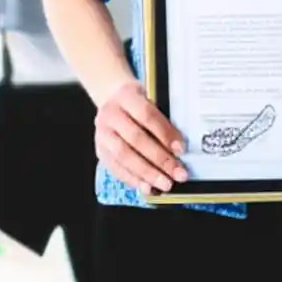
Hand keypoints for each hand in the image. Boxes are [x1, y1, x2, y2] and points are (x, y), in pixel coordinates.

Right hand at [94, 80, 187, 194]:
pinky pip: (116, 168)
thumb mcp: (150, 99)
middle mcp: (110, 114)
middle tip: (178, 173)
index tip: (180, 149)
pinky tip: (148, 187)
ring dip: (147, 173)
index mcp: (126, 95)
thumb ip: (163, 119)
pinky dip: (133, 179)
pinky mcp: (100, 150)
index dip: (164, 133)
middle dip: (159, 159)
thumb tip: (180, 147)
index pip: (146, 115)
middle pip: (135, 138)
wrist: (111, 98)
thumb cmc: (137, 102)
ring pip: (124, 156)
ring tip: (165, 184)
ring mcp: (102, 133)